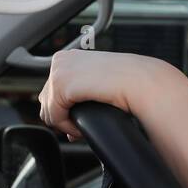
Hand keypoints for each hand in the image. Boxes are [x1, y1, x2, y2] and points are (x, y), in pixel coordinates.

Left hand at [37, 49, 170, 140]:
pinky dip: (67, 126)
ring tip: (82, 129)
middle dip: (62, 118)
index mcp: (69, 57)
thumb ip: (79, 96)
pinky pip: (54, 116)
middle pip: (46, 100)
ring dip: (65, 124)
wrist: (140, 81)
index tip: (77, 123)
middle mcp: (60, 61)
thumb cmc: (128, 83)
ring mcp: (58, 71)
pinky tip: (81, 128)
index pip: (52, 90)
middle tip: (79, 129)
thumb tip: (67, 123)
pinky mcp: (61, 84)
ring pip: (47, 111)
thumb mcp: (98, 85)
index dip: (63, 111)